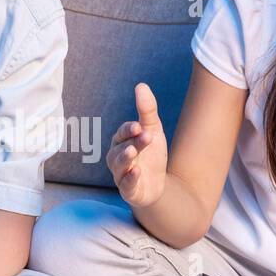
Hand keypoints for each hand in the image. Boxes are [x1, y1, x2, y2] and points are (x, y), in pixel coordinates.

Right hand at [106, 82, 167, 206]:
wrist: (158, 184)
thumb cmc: (151, 154)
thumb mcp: (153, 130)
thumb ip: (147, 110)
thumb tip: (141, 85)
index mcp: (121, 141)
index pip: (122, 133)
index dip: (129, 129)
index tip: (139, 126)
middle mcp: (117, 157)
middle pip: (122, 148)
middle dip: (133, 142)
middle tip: (145, 135)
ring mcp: (121, 174)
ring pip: (120, 165)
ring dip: (126, 158)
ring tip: (133, 152)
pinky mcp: (128, 190)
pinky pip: (126, 184)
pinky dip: (130, 178)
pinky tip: (137, 172)